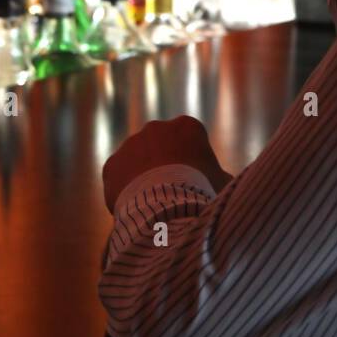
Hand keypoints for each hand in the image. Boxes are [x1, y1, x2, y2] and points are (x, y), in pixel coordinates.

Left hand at [102, 115, 232, 211]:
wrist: (168, 210)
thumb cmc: (202, 194)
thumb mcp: (222, 183)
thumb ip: (219, 175)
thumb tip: (224, 182)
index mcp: (187, 126)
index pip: (188, 139)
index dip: (192, 163)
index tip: (193, 182)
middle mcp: (156, 128)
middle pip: (160, 146)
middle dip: (164, 164)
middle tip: (172, 193)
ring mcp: (131, 144)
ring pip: (137, 160)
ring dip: (142, 177)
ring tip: (153, 205)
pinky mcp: (112, 164)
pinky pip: (119, 176)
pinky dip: (125, 190)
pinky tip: (137, 208)